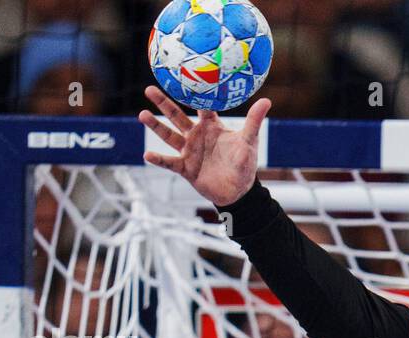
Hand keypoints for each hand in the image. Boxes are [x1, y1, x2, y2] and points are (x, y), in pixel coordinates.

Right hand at [138, 85, 269, 206]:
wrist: (239, 191)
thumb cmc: (244, 163)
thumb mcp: (249, 141)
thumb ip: (253, 120)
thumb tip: (266, 100)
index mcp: (211, 126)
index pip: (199, 106)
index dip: (191, 92)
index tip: (180, 75)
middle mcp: (196, 135)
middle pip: (177, 116)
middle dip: (163, 103)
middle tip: (149, 88)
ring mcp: (189, 151)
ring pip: (169, 136)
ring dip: (156, 126)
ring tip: (142, 114)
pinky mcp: (185, 168)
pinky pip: (170, 162)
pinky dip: (159, 159)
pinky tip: (147, 155)